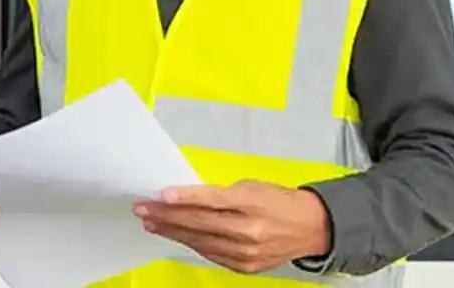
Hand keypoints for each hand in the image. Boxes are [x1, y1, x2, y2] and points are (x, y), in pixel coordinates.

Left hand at [134, 180, 329, 273]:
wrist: (310, 228)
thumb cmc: (278, 201)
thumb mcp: (252, 187)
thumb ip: (221, 195)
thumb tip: (187, 198)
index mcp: (252, 203)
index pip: (211, 200)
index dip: (184, 198)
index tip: (160, 195)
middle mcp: (248, 230)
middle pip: (200, 223)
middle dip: (167, 215)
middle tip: (143, 208)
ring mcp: (245, 252)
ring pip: (200, 241)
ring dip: (172, 231)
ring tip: (151, 222)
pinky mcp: (244, 266)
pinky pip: (210, 253)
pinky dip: (191, 243)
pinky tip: (175, 235)